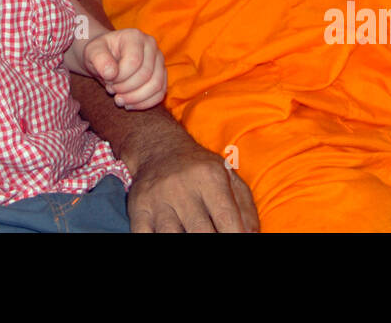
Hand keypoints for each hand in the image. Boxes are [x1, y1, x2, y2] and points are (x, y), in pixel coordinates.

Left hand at [83, 28, 166, 109]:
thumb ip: (99, 59)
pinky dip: (144, 103)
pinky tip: (129, 104)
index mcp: (134, 36)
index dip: (120, 77)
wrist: (105, 58)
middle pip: (146, 75)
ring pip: (156, 86)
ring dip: (135, 98)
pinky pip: (160, 94)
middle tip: (111, 90)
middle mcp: (151, 45)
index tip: (107, 79)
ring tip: (119, 99)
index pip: (134, 61)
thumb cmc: (99, 54)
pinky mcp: (161, 75)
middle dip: (126, 88)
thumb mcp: (92, 52)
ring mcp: (159, 60)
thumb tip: (111, 73)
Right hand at [126, 129, 259, 232]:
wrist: (159, 148)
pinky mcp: (139, 208)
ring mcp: (157, 198)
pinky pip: (143, 235)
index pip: (227, 220)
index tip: (236, 242)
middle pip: (200, 232)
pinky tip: (168, 236)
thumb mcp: (228, 179)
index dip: (234, 238)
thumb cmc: (200, 170)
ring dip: (183, 242)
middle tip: (214, 241)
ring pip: (170, 236)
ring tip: (190, 235)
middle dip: (211, 243)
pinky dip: (154, 239)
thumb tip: (252, 236)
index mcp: (210, 177)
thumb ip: (245, 210)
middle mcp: (182, 186)